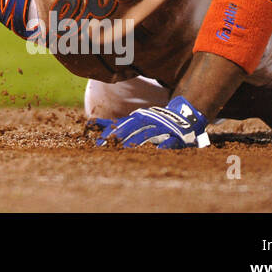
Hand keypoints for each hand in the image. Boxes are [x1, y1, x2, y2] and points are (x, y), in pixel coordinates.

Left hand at [95, 96, 209, 148]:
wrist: (181, 117)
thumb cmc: (150, 122)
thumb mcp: (131, 121)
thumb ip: (112, 124)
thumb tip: (90, 124)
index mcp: (137, 118)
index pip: (120, 127)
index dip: (109, 137)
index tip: (98, 147)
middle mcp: (148, 121)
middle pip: (133, 131)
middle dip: (121, 141)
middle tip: (110, 152)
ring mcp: (162, 128)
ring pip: (149, 136)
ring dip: (139, 144)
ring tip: (128, 154)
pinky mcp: (176, 137)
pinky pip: (169, 142)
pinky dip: (163, 147)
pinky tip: (156, 152)